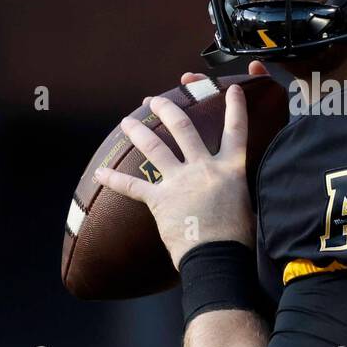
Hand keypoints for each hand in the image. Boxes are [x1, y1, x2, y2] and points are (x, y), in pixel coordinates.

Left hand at [94, 61, 266, 269]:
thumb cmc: (237, 238)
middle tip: (156, 100)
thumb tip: (234, 189)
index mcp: (230, 169)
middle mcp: (204, 168)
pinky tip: (100, 174)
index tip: (230, 89)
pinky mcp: (160, 200)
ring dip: (139, 132)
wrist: (218, 257)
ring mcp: (180, 182)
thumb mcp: (247, 203)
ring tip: (127, 121)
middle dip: (168, 109)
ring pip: (155, 148)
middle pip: (184, 128)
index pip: (236, 130)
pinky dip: (114, 180)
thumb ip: (236, 188)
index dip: (235, 107)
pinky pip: (133, 187)